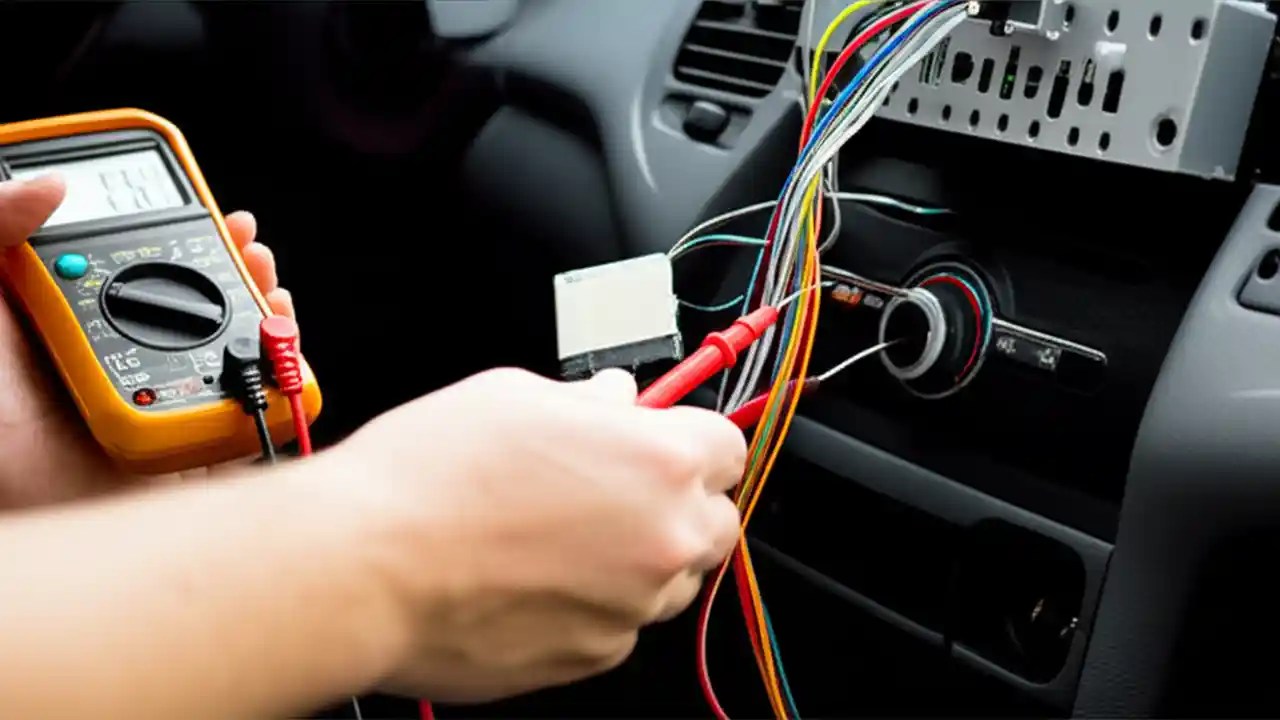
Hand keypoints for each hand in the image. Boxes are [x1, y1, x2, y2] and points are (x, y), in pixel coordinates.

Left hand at [0, 174, 295, 507]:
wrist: (22, 519)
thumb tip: (49, 187)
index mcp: (66, 322)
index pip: (119, 260)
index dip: (163, 226)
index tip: (194, 201)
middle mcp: (119, 358)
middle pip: (187, 296)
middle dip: (228, 260)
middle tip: (247, 238)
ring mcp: (161, 402)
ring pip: (228, 345)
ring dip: (262, 308)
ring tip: (269, 281)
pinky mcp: (194, 449)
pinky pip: (251, 411)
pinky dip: (282, 375)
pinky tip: (280, 341)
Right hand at [326, 367, 746, 702]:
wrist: (364, 568)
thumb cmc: (427, 477)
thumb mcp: (513, 395)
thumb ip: (588, 401)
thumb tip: (615, 400)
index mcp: (658, 460)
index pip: (729, 447)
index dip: (692, 440)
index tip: (664, 442)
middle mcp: (661, 538)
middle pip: (715, 521)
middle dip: (677, 504)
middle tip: (612, 490)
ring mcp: (630, 607)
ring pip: (670, 581)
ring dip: (639, 558)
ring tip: (559, 537)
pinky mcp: (591, 657)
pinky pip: (619, 625)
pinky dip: (594, 605)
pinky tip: (533, 579)